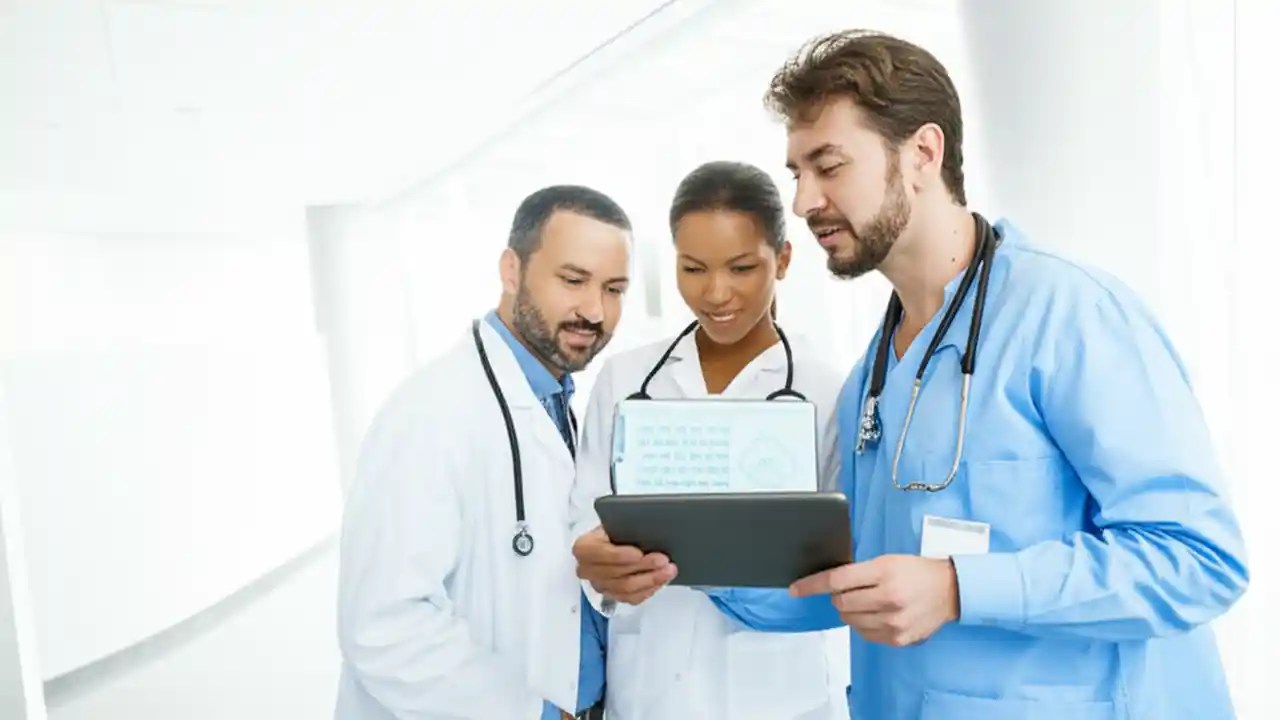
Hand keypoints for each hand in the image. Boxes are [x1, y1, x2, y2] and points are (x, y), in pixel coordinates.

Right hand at [572, 526, 676, 604]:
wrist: (609, 542)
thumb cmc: (613, 530)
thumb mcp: (615, 522)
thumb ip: (624, 527)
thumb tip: (645, 528)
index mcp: (583, 548)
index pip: (601, 554)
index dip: (621, 555)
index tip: (639, 553)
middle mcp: (587, 569)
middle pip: (617, 573)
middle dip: (643, 567)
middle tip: (663, 560)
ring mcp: (599, 585)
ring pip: (626, 588)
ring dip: (650, 580)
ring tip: (668, 570)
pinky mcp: (612, 595)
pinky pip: (632, 598)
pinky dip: (649, 589)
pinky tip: (660, 581)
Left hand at [790, 555, 959, 646]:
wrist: (949, 591)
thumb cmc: (916, 572)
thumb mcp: (886, 560)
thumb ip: (858, 572)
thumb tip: (827, 584)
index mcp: (884, 573)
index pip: (837, 580)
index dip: (812, 585)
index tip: (795, 589)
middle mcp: (888, 599)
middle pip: (840, 603)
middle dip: (839, 596)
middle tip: (854, 590)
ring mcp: (893, 623)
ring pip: (849, 620)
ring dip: (851, 610)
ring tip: (869, 601)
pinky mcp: (897, 639)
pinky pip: (863, 634)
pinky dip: (863, 623)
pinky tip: (877, 614)